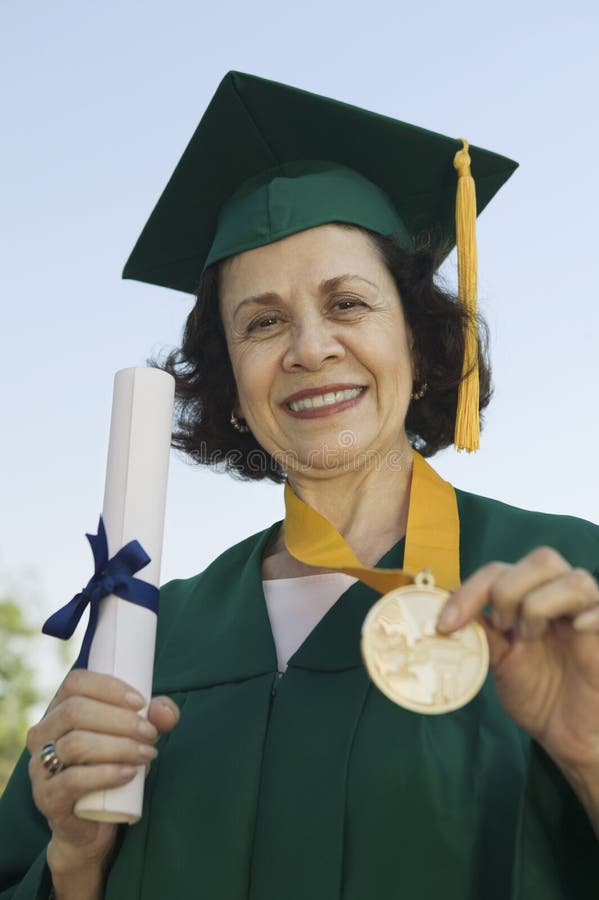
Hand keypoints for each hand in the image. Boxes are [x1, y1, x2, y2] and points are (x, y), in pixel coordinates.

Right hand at [26, 670, 178, 884]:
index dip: (108, 687)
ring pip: (76, 744)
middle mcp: (43, 733)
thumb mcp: (137, 736)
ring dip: (118, 746)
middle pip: (76, 711)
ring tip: (147, 754)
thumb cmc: (114, 765)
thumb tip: (164, 711)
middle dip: (120, 720)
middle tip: (150, 733)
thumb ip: (156, 718)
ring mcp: (39, 766)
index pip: (75, 683)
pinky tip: (129, 773)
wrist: (94, 822)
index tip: (141, 702)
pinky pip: (73, 780)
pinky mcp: (46, 797)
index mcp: (59, 709)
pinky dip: (106, 774)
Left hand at [437, 547, 598, 772]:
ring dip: (541, 604)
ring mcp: (587, 614)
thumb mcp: (497, 659)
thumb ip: (480, 630)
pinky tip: (576, 629)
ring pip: (573, 579)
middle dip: (509, 590)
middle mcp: (559, 598)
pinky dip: (590, 614)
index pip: (500, 571)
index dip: (469, 591)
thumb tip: (444, 610)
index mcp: (530, 597)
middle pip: (541, 560)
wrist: (567, 736)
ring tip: (531, 636)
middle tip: (501, 626)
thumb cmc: (537, 693)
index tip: (445, 624)